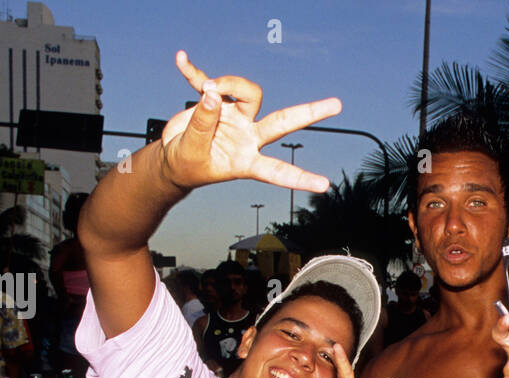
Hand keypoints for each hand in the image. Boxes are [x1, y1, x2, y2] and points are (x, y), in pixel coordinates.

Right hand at [159, 52, 340, 193]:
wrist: (171, 159)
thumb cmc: (185, 164)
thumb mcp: (190, 152)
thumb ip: (202, 125)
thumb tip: (213, 94)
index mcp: (246, 160)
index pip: (277, 170)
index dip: (300, 177)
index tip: (325, 185)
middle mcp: (248, 137)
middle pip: (283, 122)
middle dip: (310, 113)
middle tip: (337, 105)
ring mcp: (236, 118)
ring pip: (249, 94)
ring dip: (228, 84)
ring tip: (204, 88)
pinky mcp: (216, 103)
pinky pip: (209, 82)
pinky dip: (194, 73)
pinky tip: (181, 60)